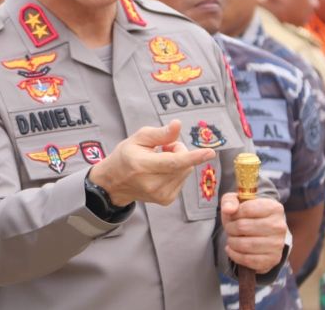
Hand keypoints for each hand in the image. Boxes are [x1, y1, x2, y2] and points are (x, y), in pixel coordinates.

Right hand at [88, 119, 214, 205]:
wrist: (114, 183)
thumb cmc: (126, 157)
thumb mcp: (138, 139)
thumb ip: (160, 133)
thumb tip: (178, 125)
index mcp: (142, 166)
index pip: (172, 162)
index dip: (192, 156)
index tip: (210, 152)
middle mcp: (152, 184)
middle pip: (183, 164)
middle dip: (179, 151)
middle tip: (163, 148)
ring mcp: (160, 195)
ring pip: (185, 172)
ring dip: (178, 162)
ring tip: (159, 160)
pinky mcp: (166, 200)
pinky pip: (182, 180)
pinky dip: (176, 172)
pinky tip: (161, 171)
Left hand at [221, 193, 286, 273]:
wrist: (263, 231)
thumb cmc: (248, 214)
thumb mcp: (238, 201)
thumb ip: (230, 200)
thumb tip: (228, 209)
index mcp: (274, 208)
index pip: (246, 209)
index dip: (233, 213)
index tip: (232, 216)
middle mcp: (279, 226)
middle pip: (243, 227)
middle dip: (230, 228)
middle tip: (230, 229)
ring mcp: (278, 244)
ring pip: (244, 245)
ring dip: (232, 242)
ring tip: (231, 238)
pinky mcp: (273, 259)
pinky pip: (249, 260)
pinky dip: (235, 255)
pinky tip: (232, 249)